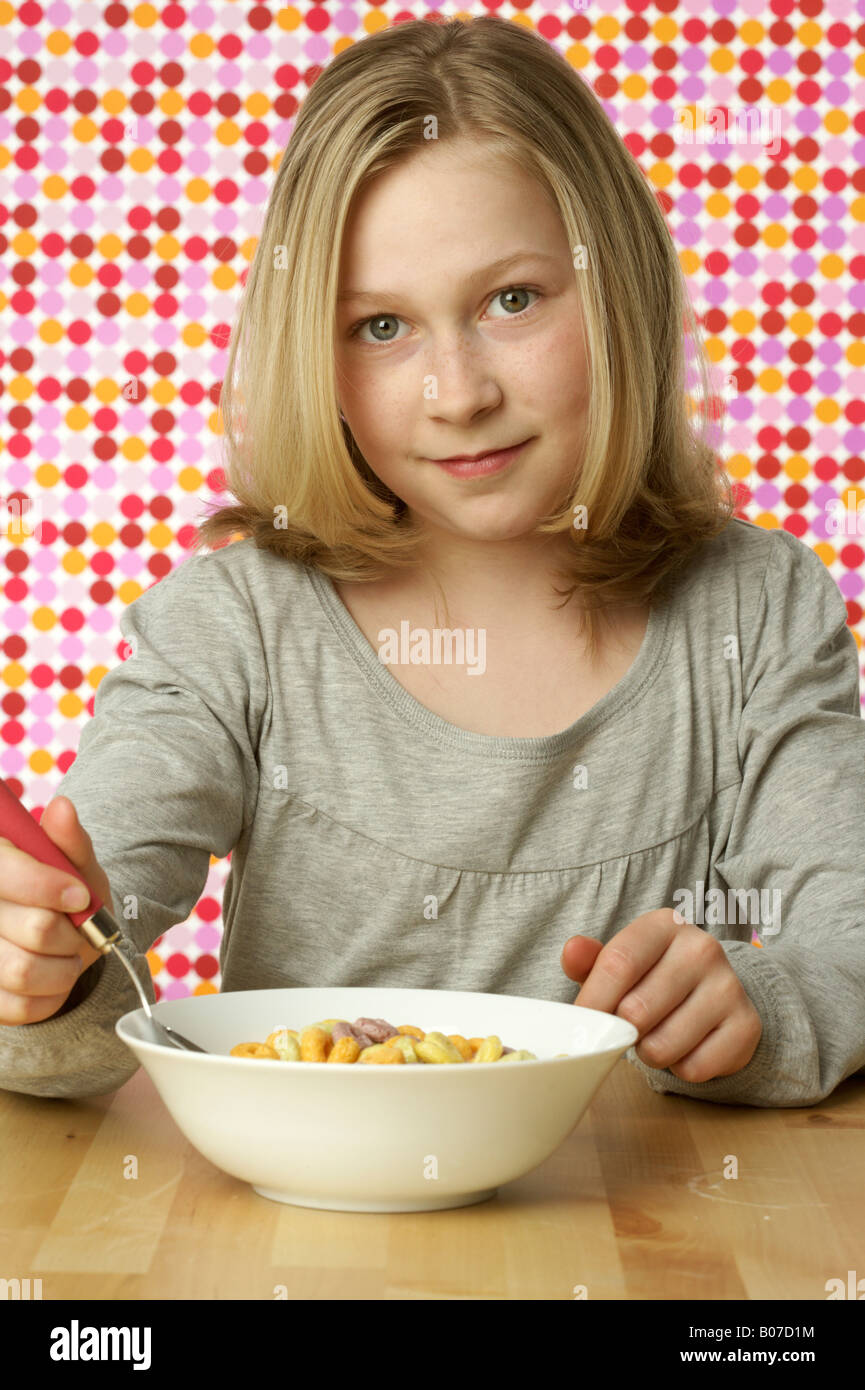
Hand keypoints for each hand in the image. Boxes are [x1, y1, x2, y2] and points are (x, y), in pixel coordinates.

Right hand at [0, 796, 112, 1024]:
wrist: (60, 942)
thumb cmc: (65, 895)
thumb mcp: (75, 863)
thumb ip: (69, 840)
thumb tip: (62, 808)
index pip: (6, 872)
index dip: (47, 886)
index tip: (79, 895)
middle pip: (33, 927)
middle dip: (70, 932)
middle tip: (75, 928)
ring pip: (24, 970)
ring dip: (63, 967)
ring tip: (67, 954)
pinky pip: (19, 1007)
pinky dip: (50, 996)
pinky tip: (53, 978)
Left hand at [560, 908, 762, 1082]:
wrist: (716, 993)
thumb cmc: (654, 976)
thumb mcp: (621, 960)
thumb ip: (591, 960)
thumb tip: (572, 951)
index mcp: (664, 925)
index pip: (618, 964)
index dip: (593, 1002)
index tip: (583, 1024)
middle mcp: (702, 948)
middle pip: (637, 1010)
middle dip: (622, 1031)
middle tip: (627, 1027)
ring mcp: (729, 986)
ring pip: (662, 1046)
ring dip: (649, 1053)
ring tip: (657, 1034)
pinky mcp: (746, 1026)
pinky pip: (694, 1068)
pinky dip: (681, 1068)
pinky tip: (687, 1046)